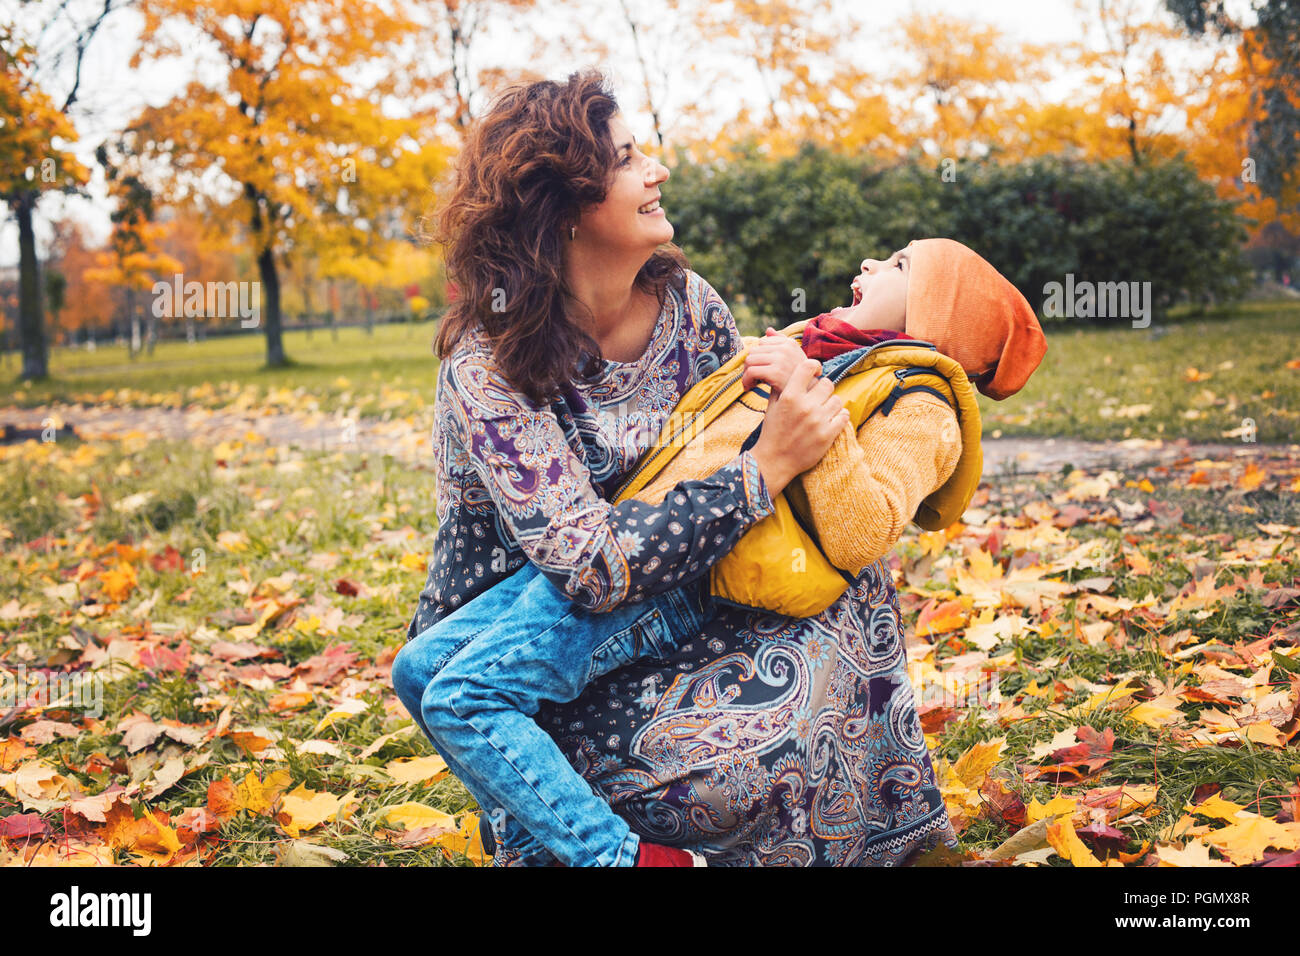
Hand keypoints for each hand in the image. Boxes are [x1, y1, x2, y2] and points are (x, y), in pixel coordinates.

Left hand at [742, 327, 805, 396]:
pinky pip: (751, 372)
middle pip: (753, 351)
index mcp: (789, 343)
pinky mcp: (775, 372)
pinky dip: (746, 380)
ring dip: (747, 373)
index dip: (759, 356)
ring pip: (749, 360)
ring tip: (752, 383)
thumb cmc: (798, 378)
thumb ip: (781, 341)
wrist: (808, 396)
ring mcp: (781, 359)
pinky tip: (750, 387)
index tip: (760, 368)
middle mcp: (785, 348)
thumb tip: (768, 330)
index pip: (762, 342)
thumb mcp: (793, 357)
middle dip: (750, 365)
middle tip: (753, 378)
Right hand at [749, 357, 850, 496]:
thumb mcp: (772, 406)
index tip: (815, 372)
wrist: (775, 461)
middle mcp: (805, 406)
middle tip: (818, 398)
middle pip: (827, 384)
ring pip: (837, 400)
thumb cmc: (773, 432)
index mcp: (790, 396)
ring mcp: (817, 421)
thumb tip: (789, 370)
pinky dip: (839, 417)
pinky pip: (844, 416)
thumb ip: (781, 387)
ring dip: (831, 405)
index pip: (808, 367)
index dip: (814, 367)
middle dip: (823, 390)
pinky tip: (831, 420)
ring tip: (823, 412)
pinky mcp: (828, 435)